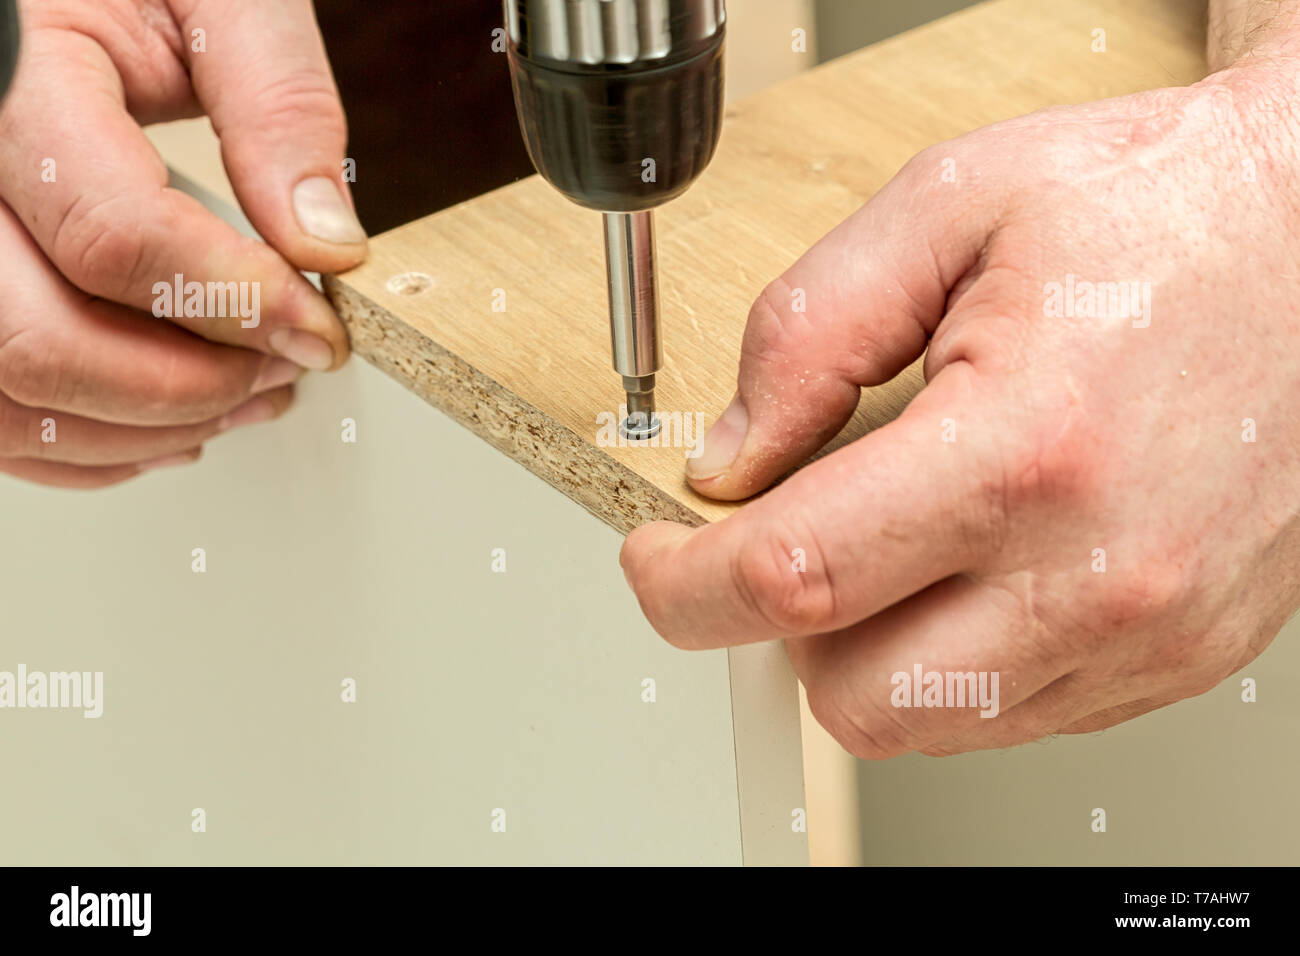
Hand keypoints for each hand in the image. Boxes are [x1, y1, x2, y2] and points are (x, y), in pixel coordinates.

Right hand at [0, 0, 364, 486]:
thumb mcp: (221, 0)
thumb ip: (278, 107)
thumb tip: (326, 246)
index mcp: (15, 82)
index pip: (111, 234)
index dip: (235, 302)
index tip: (318, 327)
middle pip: (39, 342)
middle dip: (190, 384)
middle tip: (286, 367)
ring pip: (12, 397)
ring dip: (149, 427)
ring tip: (250, 393)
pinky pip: (2, 410)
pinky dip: (96, 442)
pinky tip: (178, 415)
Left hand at [621, 58, 1299, 755]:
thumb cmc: (1155, 210)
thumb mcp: (948, 208)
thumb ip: (808, 336)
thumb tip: (731, 457)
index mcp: (1026, 447)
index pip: (796, 579)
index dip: (685, 585)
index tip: (657, 559)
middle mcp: (1101, 571)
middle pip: (852, 694)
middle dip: (779, 625)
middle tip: (780, 538)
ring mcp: (1151, 633)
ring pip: (931, 723)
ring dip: (868, 645)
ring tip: (894, 533)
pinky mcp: (1181, 658)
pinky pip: (1015, 712)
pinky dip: (954, 655)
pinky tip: (973, 561)